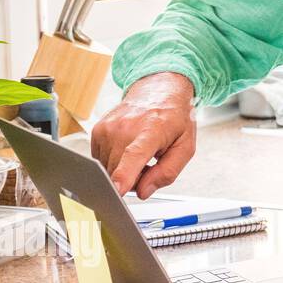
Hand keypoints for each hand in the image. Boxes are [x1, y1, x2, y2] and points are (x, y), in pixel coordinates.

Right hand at [91, 72, 196, 197]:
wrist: (160, 91)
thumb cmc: (174, 118)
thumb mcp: (185, 147)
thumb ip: (168, 172)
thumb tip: (144, 191)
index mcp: (151, 130)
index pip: (134, 155)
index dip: (124, 175)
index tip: (117, 190)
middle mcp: (125, 127)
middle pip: (118, 171)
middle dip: (133, 180)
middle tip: (150, 166)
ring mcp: (108, 128)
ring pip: (107, 168)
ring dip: (123, 171)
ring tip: (140, 155)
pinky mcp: (97, 131)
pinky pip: (101, 160)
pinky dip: (114, 162)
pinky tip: (127, 150)